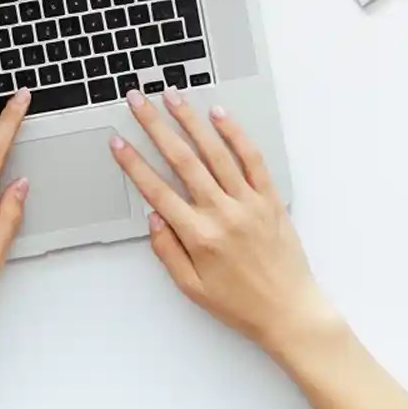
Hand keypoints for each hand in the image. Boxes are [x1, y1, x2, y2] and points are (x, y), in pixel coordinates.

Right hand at [110, 88, 337, 351]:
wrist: (289, 311)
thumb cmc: (241, 304)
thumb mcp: (191, 287)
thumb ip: (167, 250)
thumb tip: (152, 217)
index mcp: (198, 236)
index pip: (156, 190)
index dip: (133, 163)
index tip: (118, 142)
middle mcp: (222, 213)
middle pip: (181, 160)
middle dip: (155, 126)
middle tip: (138, 101)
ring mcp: (248, 202)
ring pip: (215, 151)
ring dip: (190, 120)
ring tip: (173, 96)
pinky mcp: (271, 199)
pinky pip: (252, 159)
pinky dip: (235, 135)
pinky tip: (220, 116)